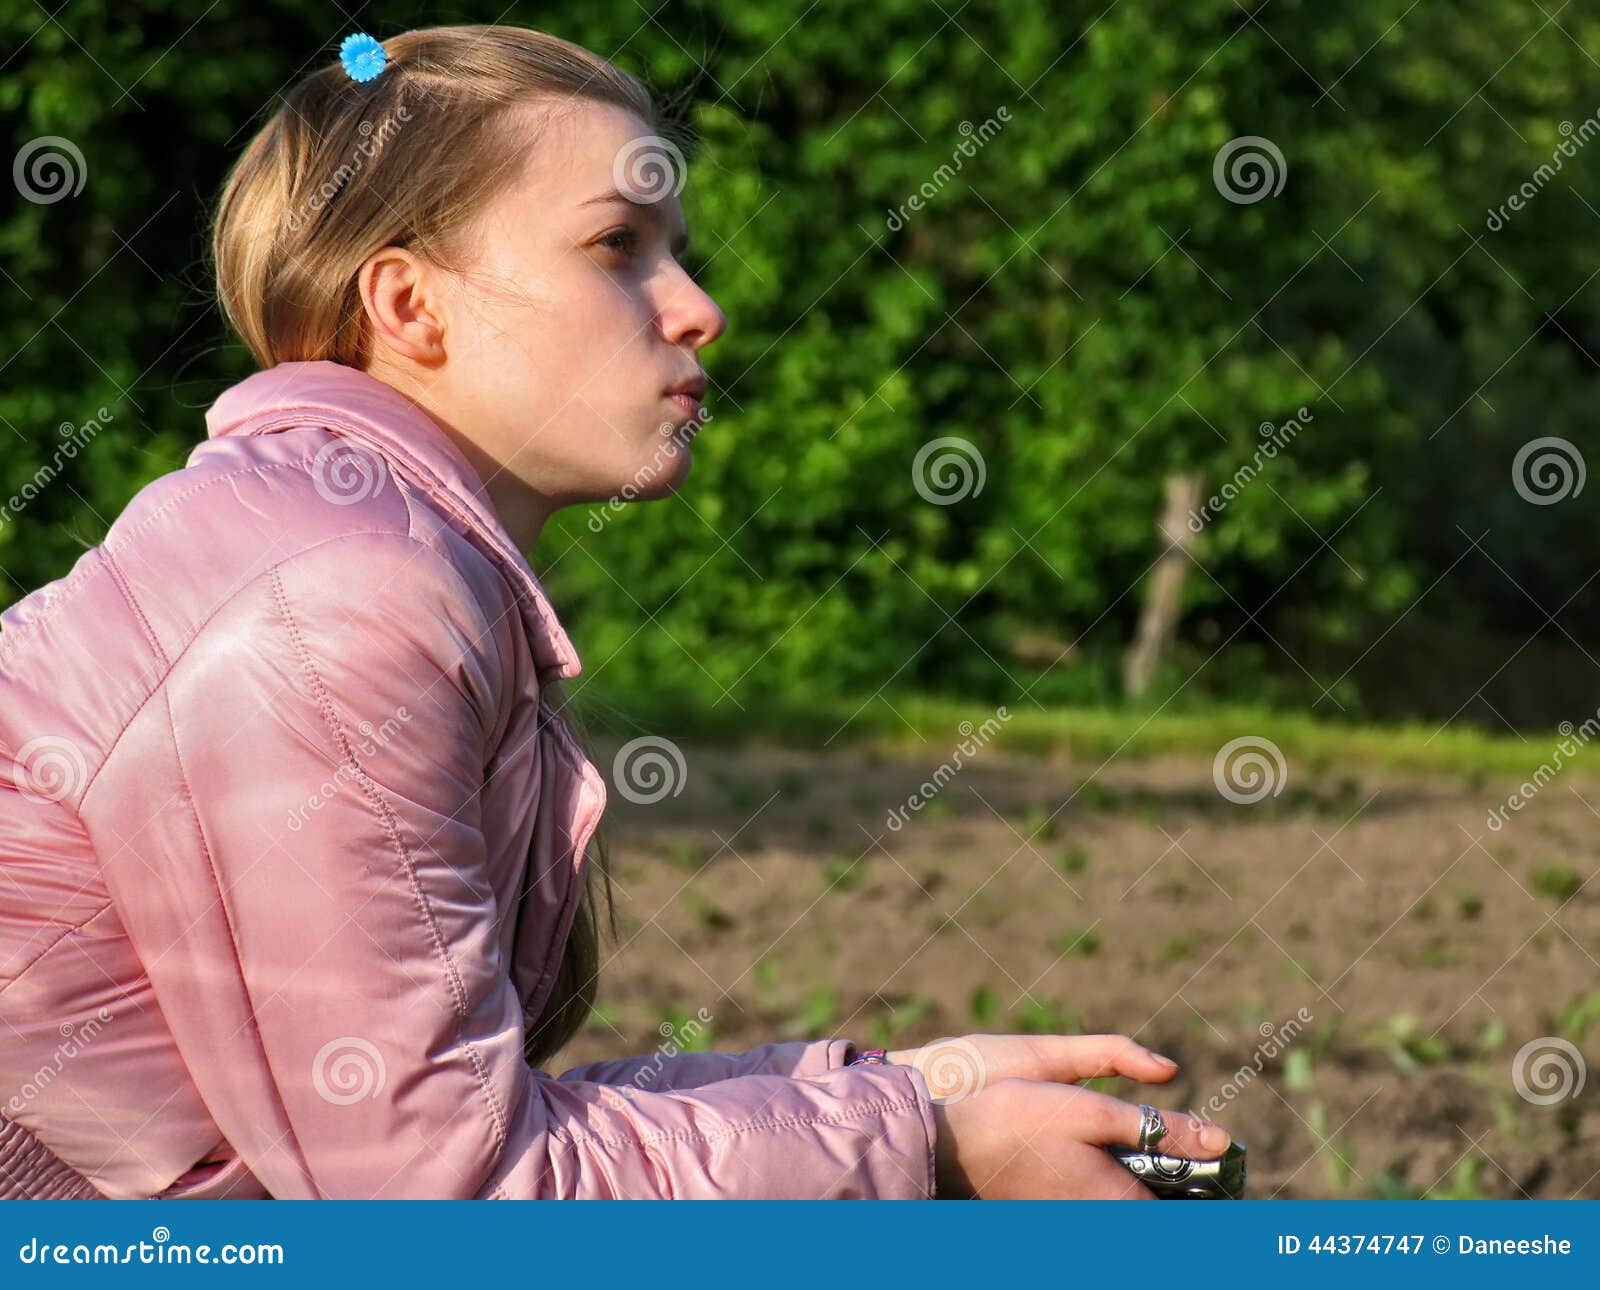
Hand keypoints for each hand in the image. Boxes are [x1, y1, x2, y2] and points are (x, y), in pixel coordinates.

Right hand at [881, 1032, 1228, 1198]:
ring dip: (1155, 1185)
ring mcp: (1079, 1222)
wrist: (953, 1147)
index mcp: (1124, 1204)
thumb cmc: (1020, 1122)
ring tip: (1164, 1151)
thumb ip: (1161, 1127)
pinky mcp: (1059, 1214)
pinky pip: (1108, 1206)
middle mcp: (1105, 1224)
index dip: (1216, 1193)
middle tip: (1200, 1151)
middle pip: (1165, 1214)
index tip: (1229, 1169)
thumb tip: (1220, 1139)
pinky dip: (1123, 1187)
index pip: (1191, 1215)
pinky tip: (1114, 1156)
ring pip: (1136, 1208)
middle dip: (1188, 1188)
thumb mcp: (1095, 1111)